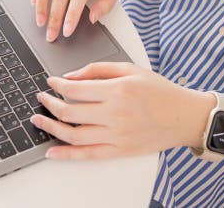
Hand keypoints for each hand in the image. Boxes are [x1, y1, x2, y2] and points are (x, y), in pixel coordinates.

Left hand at [29, 62, 214, 159]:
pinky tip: (52, 151)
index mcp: (117, 91)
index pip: (75, 89)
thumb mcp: (130, 69)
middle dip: (49, 105)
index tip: (50, 82)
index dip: (57, 85)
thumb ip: (98, 69)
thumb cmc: (159, 90)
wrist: (185, 116)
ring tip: (38, 121)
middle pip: (70, 112)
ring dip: (51, 128)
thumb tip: (71, 75)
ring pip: (74, 135)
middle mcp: (115, 114)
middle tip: (40, 100)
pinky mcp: (120, 151)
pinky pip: (88, 155)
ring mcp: (117, 135)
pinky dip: (67, 155)